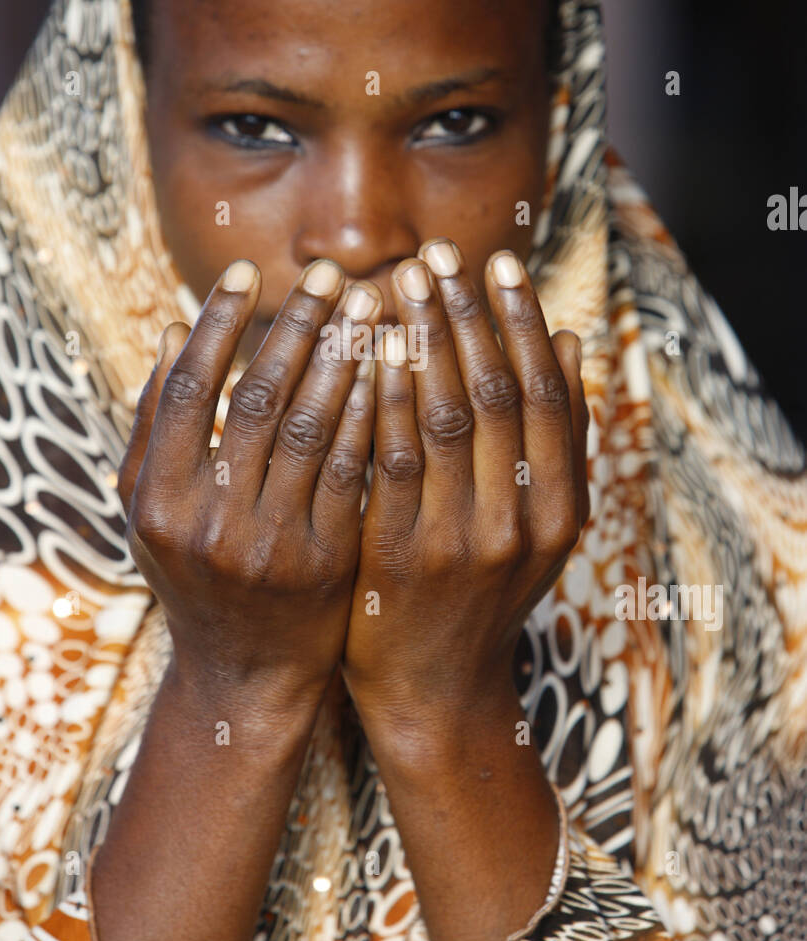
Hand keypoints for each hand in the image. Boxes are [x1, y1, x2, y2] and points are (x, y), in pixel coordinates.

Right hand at [118, 257, 382, 711]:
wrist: (247, 674)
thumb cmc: (197, 577)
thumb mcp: (152, 512)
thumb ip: (155, 426)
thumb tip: (177, 331)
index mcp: (156, 500)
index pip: (186, 389)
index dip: (218, 325)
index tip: (247, 271)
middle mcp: (206, 522)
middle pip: (253, 397)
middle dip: (296, 326)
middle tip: (330, 272)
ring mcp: (268, 544)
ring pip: (308, 427)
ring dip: (341, 357)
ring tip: (368, 304)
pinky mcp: (325, 560)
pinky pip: (351, 468)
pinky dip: (369, 412)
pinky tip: (389, 369)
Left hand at [342, 239, 588, 738]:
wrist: (435, 688)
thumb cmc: (482, 592)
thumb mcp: (540, 524)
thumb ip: (556, 440)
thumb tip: (571, 344)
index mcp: (563, 506)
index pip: (544, 392)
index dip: (520, 322)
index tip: (497, 263)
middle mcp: (523, 520)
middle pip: (497, 392)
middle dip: (467, 315)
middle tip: (439, 252)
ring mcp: (464, 540)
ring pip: (447, 416)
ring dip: (424, 341)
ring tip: (401, 281)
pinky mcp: (404, 555)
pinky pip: (394, 461)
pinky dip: (385, 400)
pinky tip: (369, 353)